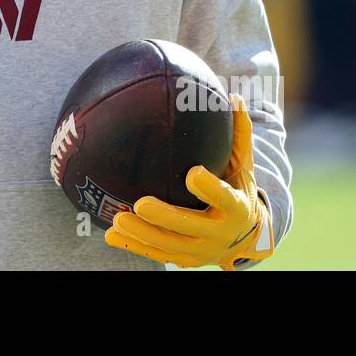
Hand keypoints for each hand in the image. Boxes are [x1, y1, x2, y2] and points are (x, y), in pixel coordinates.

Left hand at [104, 93, 274, 269]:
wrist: (246, 236)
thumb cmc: (239, 188)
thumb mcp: (244, 165)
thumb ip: (238, 134)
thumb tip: (234, 96)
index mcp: (236, 208)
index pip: (224, 198)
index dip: (210, 188)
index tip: (193, 172)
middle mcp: (219, 234)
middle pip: (190, 226)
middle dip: (165, 217)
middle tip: (141, 203)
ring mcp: (201, 252)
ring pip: (169, 246)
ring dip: (142, 235)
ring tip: (118, 219)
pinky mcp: (185, 260)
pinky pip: (156, 254)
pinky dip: (133, 246)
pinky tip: (108, 234)